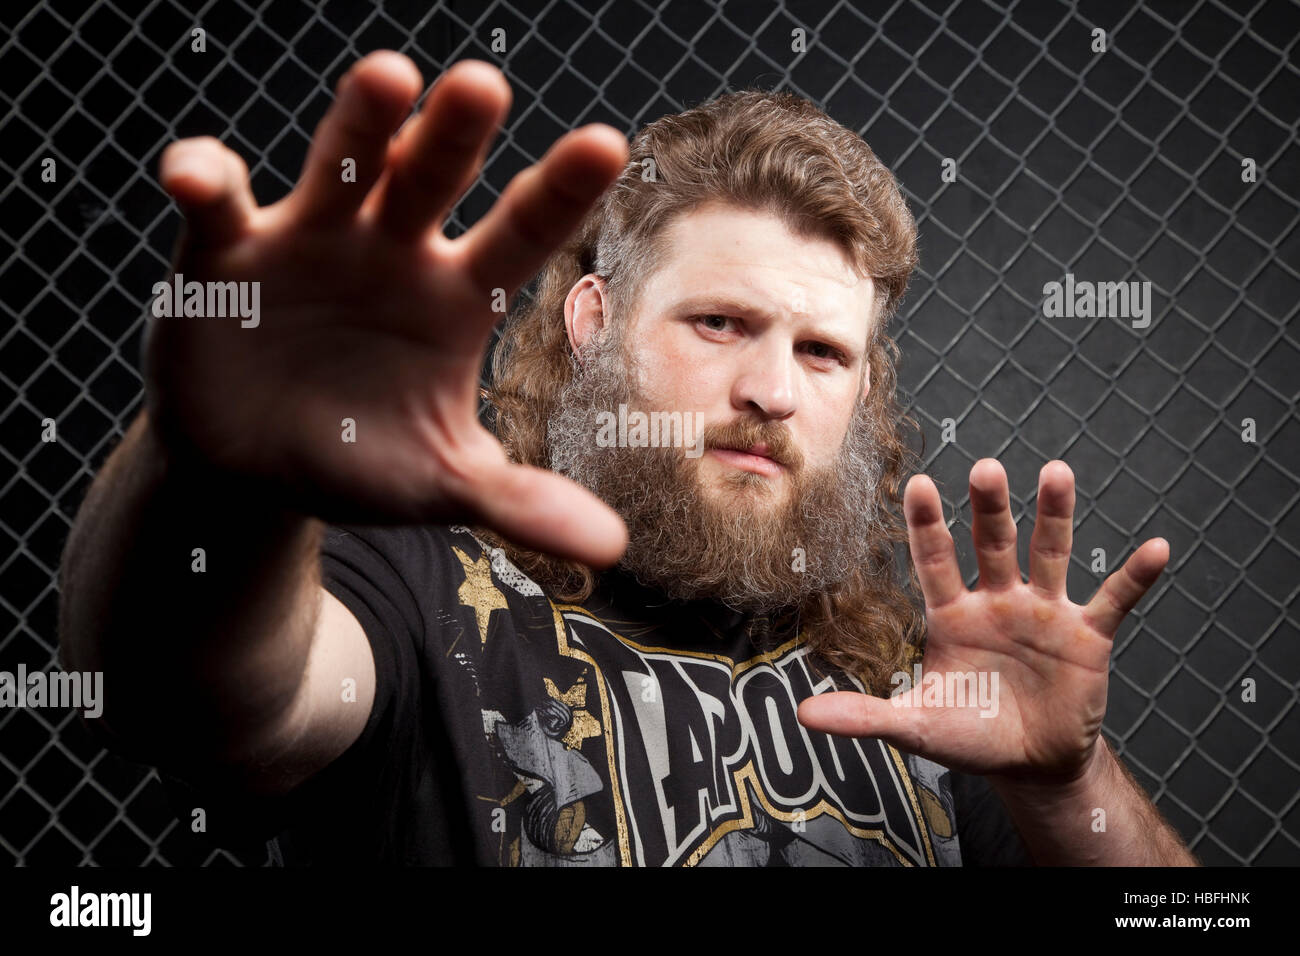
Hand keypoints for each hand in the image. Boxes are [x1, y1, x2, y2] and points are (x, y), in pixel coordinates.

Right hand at [144, 52, 627, 564]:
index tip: (606, 145)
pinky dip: (206, 185)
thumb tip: (612, 547)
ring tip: (388, 77)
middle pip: (429, 180)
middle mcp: (389, 251)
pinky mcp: (224, 257)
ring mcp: (309, 242)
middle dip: (452, 136)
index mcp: (453, 298)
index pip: (517, 236)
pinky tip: (198, 176)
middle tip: (485, 86)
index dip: (556, 193)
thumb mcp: (440, 483)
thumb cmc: (359, 458)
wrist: (255, 468)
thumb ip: (517, 502)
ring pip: (338, 168)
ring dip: (359, 126)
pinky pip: (216, 209)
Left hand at [797, 459, 1168, 783]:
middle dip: (989, 508)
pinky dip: (1134, 577)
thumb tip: (804, 716)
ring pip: (1050, 554)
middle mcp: (997, 601)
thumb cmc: (969, 734)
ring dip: (1055, 516)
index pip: (934, 561)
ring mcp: (1044, 613)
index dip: (927, 526)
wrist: (1029, 763)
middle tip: (984, 469)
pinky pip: (1114, 600)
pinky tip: (1154, 549)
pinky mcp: (1087, 636)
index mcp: (951, 615)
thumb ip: (864, 716)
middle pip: (992, 544)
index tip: (917, 483)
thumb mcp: (915, 726)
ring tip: (1056, 473)